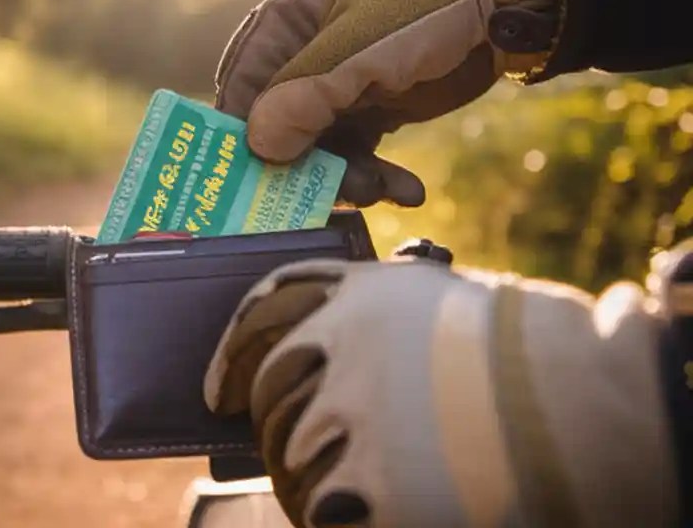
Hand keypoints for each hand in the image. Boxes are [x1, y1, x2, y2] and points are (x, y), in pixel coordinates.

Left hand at [203, 259, 676, 527]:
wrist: (585, 408)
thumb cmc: (514, 352)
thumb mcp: (433, 300)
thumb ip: (366, 313)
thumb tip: (309, 353)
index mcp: (355, 295)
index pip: (261, 313)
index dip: (229, 354)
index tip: (216, 390)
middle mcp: (340, 347)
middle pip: (271, 388)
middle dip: (270, 419)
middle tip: (278, 440)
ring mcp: (350, 415)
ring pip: (288, 448)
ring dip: (306, 468)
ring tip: (340, 478)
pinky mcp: (369, 481)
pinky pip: (320, 504)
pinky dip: (332, 511)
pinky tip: (356, 509)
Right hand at [213, 0, 499, 206]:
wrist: (507, 4)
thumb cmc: (427, 6)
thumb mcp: (362, 47)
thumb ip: (305, 94)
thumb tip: (258, 146)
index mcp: (285, 18)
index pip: (242, 85)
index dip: (243, 136)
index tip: (251, 184)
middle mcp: (302, 52)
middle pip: (279, 124)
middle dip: (303, 166)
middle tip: (332, 197)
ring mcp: (338, 82)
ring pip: (320, 147)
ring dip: (347, 178)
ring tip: (382, 191)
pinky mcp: (371, 106)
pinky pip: (358, 151)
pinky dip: (378, 175)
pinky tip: (407, 191)